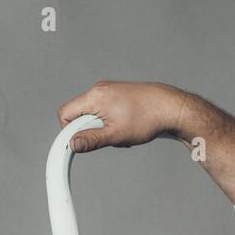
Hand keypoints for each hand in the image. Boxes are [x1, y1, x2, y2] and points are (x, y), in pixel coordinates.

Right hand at [56, 80, 191, 152]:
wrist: (170, 107)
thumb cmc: (146, 119)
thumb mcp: (116, 135)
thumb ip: (91, 140)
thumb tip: (73, 145)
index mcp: (94, 97)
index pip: (65, 113)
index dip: (69, 131)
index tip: (83, 143)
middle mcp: (98, 89)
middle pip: (79, 114)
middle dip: (90, 130)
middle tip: (110, 136)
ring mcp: (108, 90)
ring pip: (93, 114)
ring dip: (103, 128)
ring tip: (122, 131)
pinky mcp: (118, 93)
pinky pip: (104, 110)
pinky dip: (111, 122)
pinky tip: (127, 126)